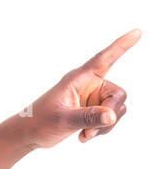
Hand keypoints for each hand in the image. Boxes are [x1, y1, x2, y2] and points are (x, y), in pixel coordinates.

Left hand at [17, 28, 140, 148]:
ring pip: (117, 108)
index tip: (138, 32)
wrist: (29, 134)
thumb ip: (88, 117)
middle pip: (118, 94)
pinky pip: (110, 118)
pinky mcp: (93, 110)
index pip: (104, 58)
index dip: (122, 45)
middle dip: (110, 115)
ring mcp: (93, 98)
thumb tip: (112, 116)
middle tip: (92, 131)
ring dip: (105, 125)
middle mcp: (90, 84)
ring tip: (85, 135)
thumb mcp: (63, 119)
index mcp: (80, 78)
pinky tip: (84, 136)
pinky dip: (102, 129)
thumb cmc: (40, 121)